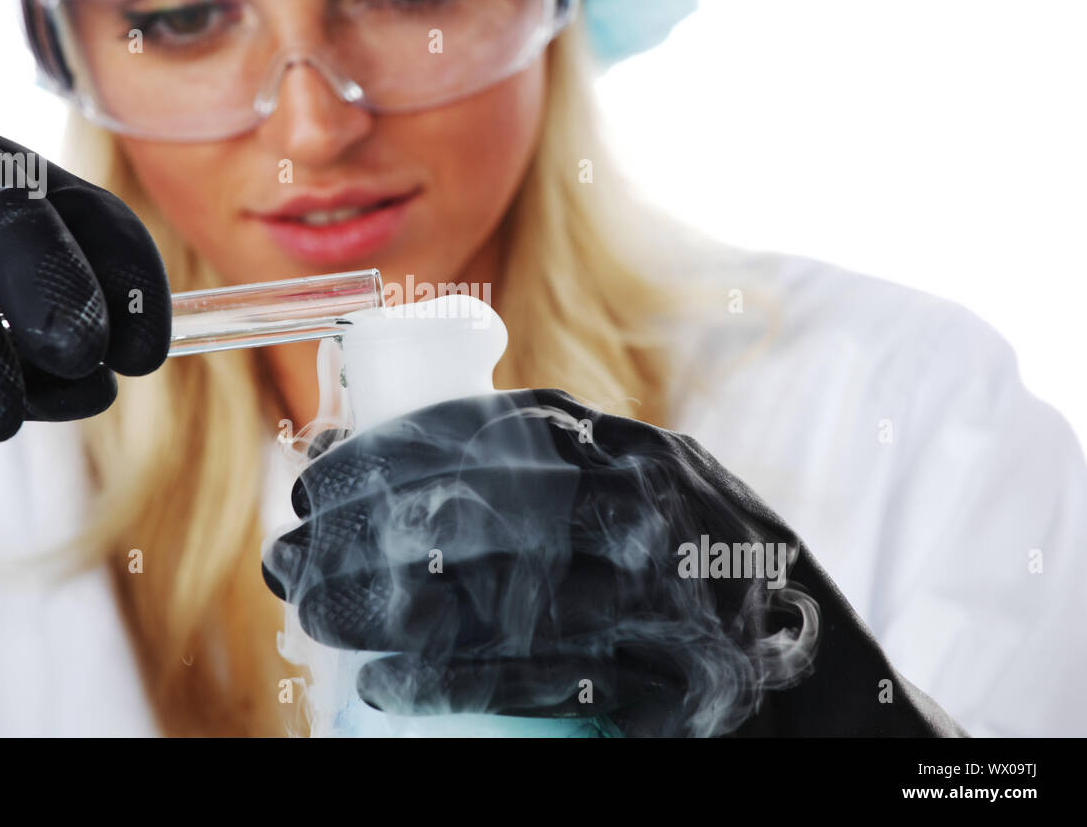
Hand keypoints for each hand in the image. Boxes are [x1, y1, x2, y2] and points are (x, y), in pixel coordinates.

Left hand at [262, 388, 965, 736]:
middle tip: (291, 552)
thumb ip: (556, 472)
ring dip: (390, 605)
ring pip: (500, 592)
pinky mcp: (674, 688)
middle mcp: (653, 511)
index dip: (395, 449)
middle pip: (483, 507)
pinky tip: (387, 680)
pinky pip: (542, 676)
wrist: (823, 677)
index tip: (320, 471)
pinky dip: (454, 678)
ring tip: (316, 611)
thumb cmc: (702, 573)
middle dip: (369, 525)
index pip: (498, 427)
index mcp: (636, 452)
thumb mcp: (646, 493)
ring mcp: (668, 600)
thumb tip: (403, 462)